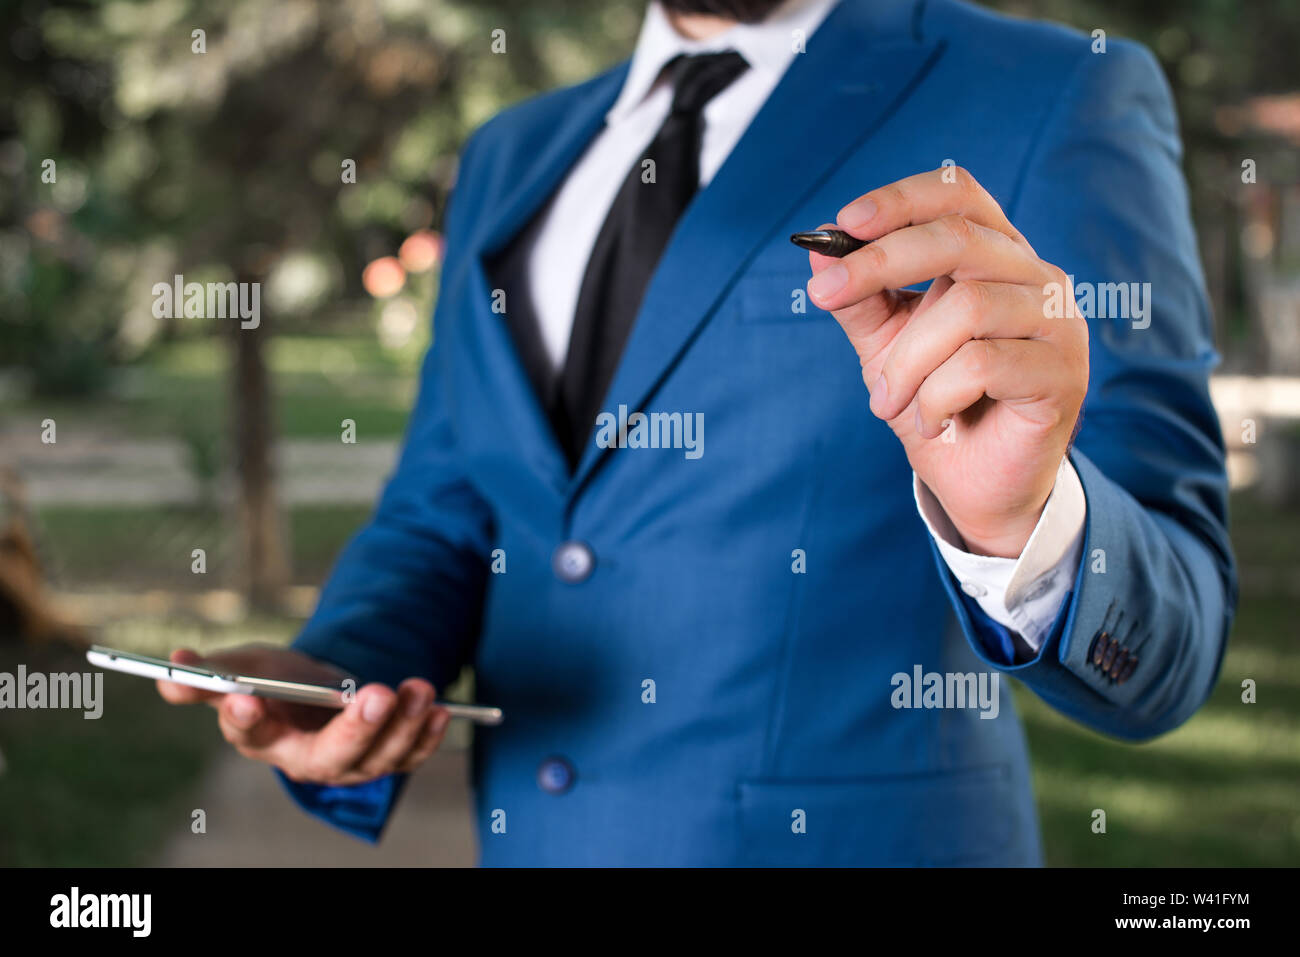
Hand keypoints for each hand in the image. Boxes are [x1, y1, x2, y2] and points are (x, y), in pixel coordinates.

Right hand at [156, 645, 450, 784]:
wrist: (315, 690)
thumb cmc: (273, 678)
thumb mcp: (242, 666)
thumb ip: (208, 673)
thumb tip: (172, 666)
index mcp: (261, 736)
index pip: (249, 733)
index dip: (244, 717)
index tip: (245, 695)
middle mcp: (305, 760)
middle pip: (329, 755)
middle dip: (356, 727)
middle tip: (374, 691)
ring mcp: (349, 765)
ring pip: (379, 757)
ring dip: (403, 724)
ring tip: (419, 688)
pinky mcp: (384, 758)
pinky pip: (409, 755)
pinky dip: (426, 735)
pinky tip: (440, 709)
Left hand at [806, 167, 1087, 556]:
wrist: (976, 483)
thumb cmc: (935, 404)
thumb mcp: (885, 347)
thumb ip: (859, 300)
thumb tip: (818, 252)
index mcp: (997, 256)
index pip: (960, 195)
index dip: (903, 199)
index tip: (845, 222)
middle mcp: (1037, 277)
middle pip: (960, 238)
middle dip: (880, 262)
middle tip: (825, 296)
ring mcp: (1058, 323)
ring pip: (967, 309)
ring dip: (906, 361)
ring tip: (886, 401)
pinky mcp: (1064, 374)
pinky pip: (981, 366)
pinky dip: (935, 397)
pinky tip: (932, 422)